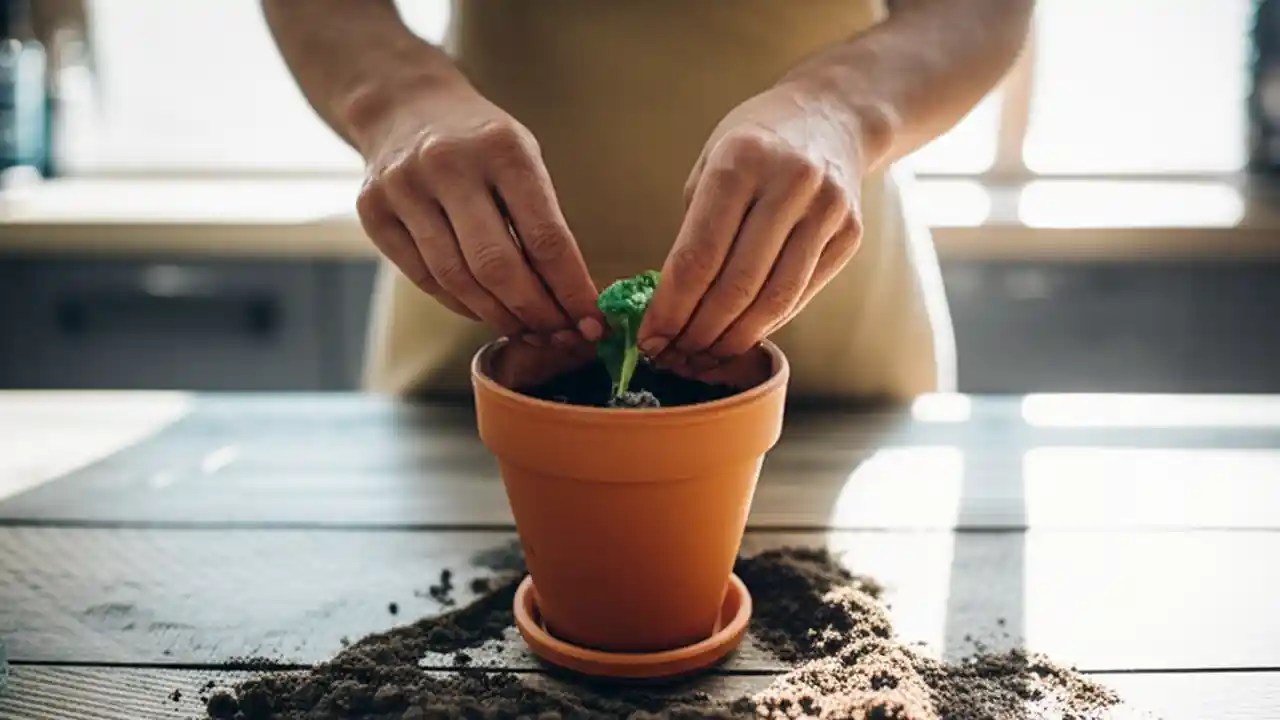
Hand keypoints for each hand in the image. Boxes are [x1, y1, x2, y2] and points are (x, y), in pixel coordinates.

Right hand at [352, 79, 602, 345]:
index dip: (571, 288)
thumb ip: (543, 221)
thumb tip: (573, 299)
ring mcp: (404, 187)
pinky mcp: (373, 211)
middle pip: (496, 265)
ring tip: (526, 328)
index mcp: (502, 148)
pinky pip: (424, 277)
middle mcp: (449, 165)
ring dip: (498, 315)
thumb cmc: (481, 142)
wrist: (404, 105)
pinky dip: (460, 303)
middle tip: (559, 335)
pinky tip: (485, 309)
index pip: (545, 236)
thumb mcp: (522, 157)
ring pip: (456, 279)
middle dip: (535, 311)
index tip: (591, 321)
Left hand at [639, 83, 865, 369]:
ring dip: (733, 338)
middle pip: (736, 284)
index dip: (671, 306)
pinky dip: (767, 322)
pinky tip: (740, 334)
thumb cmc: (757, 143)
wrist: (835, 114)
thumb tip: (669, 305)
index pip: (699, 255)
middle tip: (672, 354)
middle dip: (698, 331)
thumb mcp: (711, 162)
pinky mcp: (850, 234)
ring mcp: (827, 210)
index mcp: (742, 160)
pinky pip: (801, 294)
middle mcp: (790, 183)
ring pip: (774, 299)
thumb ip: (694, 228)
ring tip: (703, 354)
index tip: (649, 336)